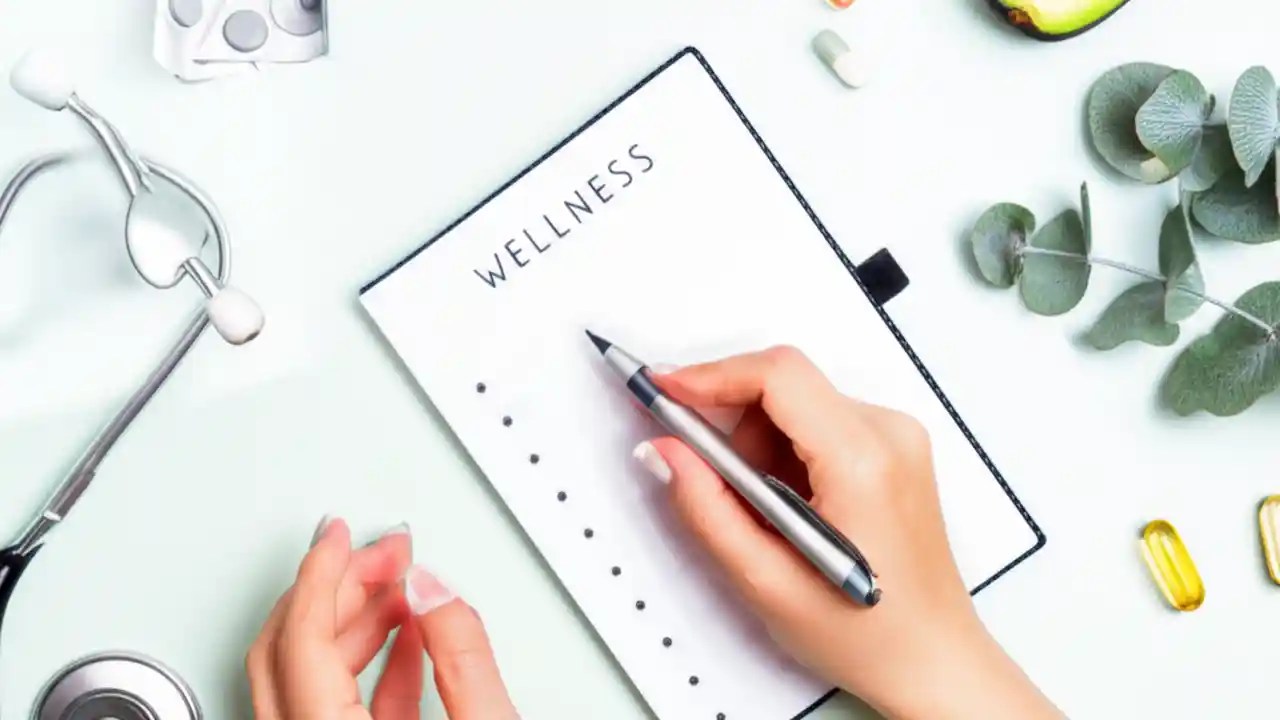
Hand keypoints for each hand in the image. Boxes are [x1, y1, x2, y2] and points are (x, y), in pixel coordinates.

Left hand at [246, 517, 517, 719]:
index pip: (302, 637)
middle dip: (338, 587)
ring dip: (355, 622)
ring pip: (307, 674)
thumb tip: (433, 588)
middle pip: (290, 649)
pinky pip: (334, 702)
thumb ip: (462, 655)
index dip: (321, 572)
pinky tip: (407, 634)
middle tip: (381, 552)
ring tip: (403, 586)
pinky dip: (370, 662)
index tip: (339, 534)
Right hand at [633, 347, 1059, 719]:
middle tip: (715, 484)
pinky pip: (819, 423)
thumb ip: (707, 509)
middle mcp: (890, 435)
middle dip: (735, 428)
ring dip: (761, 448)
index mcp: (864, 462)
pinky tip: (794, 510)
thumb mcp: (767, 582)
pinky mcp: (894, 447)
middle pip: (785, 386)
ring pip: (797, 405)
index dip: (711, 376)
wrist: (933, 659)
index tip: (666, 391)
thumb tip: (667, 452)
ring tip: (769, 518)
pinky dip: (787, 456)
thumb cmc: (870, 635)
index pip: (778, 376)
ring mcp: (897, 438)